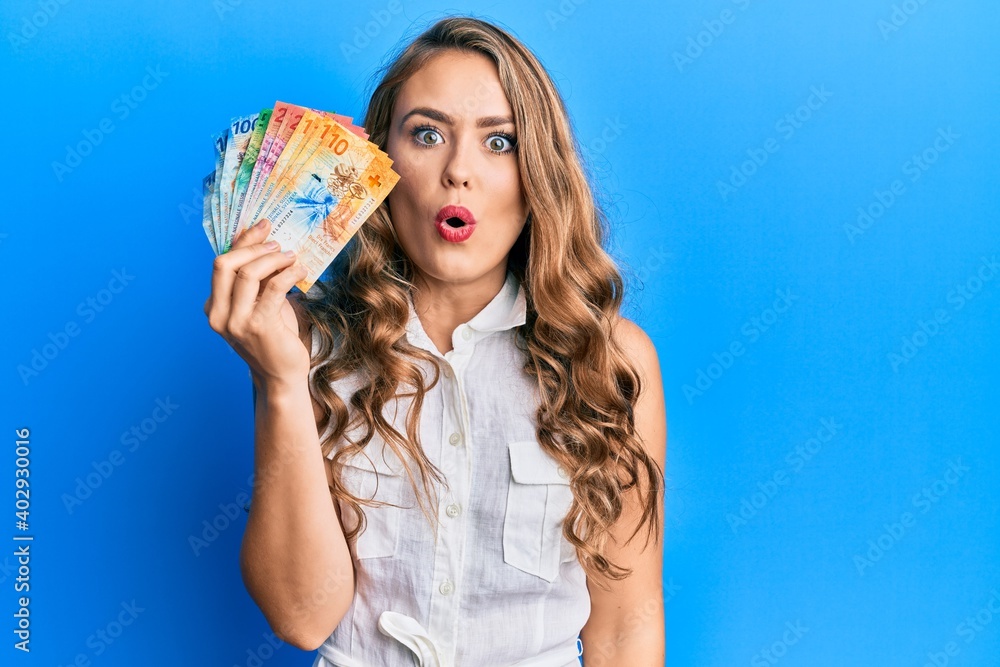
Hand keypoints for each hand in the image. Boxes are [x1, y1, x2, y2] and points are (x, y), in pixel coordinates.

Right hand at [204, 220, 310, 386]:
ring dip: (274, 259)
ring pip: (248, 273)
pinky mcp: (260, 326)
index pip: (221, 263)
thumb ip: (257, 278)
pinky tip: (300, 270)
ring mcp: (237, 322)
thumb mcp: (260, 303)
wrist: (282, 374)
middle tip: (278, 243)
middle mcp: (219, 315)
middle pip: (225, 263)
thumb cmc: (274, 337)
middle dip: (253, 246)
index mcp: (214, 307)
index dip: (243, 241)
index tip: (264, 225)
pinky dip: (288, 273)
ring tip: (292, 257)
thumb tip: (264, 241)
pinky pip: (274, 287)